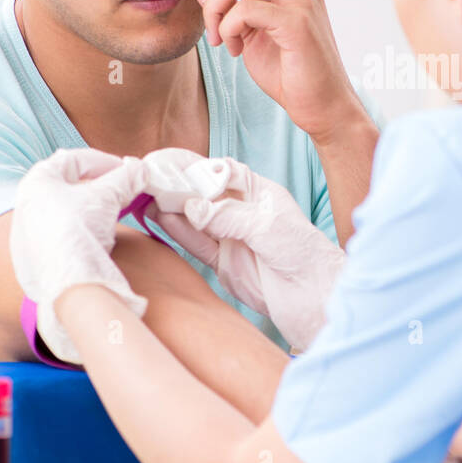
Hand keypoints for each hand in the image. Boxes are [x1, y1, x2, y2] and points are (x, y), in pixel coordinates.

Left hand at [10, 148, 149, 363]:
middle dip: (99, 185)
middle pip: (68, 184)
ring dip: (91, 208)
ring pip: (65, 209)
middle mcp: (26, 203)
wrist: (64, 282)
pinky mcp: (33, 255)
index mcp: (37, 180)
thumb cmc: (78, 230)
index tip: (127, 171)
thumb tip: (142, 170)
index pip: (74, 158)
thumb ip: (126, 178)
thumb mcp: (108, 197)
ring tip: (113, 215)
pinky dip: (81, 229)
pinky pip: (61, 232)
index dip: (105, 161)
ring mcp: (27, 231)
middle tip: (122, 191)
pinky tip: (96, 239)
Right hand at [139, 150, 343, 351]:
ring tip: (147, 195)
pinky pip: (197, 244)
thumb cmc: (303, 255)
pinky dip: (179, 232)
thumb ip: (228, 215)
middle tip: (151, 178)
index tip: (171, 164)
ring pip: (196, 219)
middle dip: (179, 186)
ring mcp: (232, 238)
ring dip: (173, 208)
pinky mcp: (224, 263)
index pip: (222, 172)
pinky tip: (160, 217)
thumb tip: (192, 206)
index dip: (197, 168)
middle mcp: (243, 212)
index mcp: (259, 193)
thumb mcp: (265, 226)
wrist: (314, 298)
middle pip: (205, 194)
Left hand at [183, 0, 363, 141]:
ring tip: (218, 37)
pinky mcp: (297, 23)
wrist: (323, 105)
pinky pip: (244, 10)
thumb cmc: (291, 72)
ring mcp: (302, 0)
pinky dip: (227, 29)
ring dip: (215, 9)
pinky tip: (235, 49)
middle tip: (208, 10)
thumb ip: (233, 7)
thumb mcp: (254, 33)